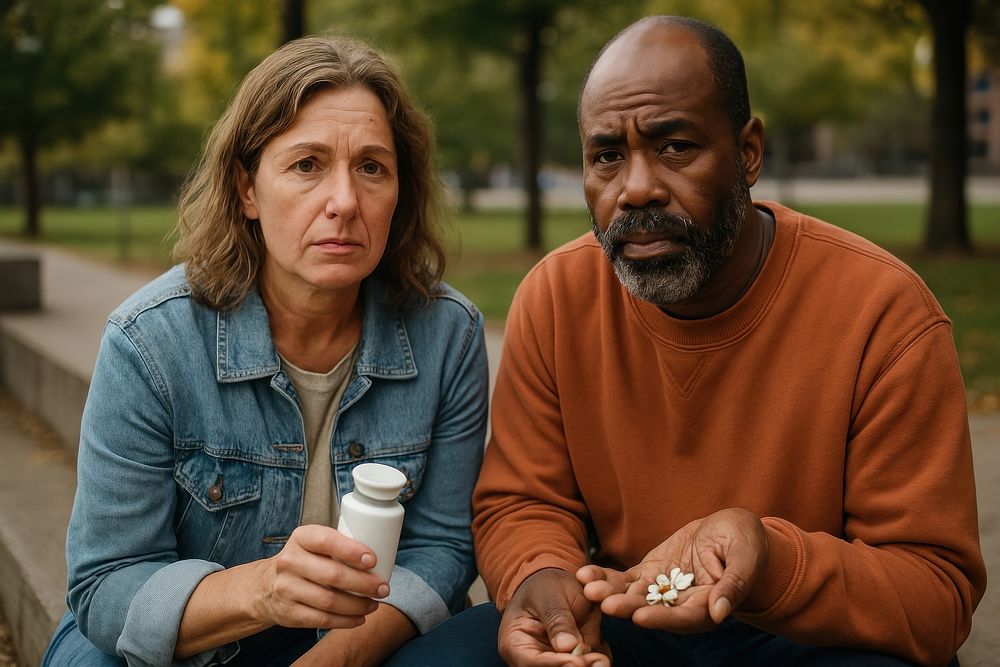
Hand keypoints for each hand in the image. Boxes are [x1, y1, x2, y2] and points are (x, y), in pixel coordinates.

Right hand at [256, 524, 387, 628]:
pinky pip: (322, 620)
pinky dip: (345, 621)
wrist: (266, 586)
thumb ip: (338, 543)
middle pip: (332, 575)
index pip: (327, 541)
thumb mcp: (313, 543)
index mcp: (301, 538)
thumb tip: (382, 553)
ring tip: (374, 604)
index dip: (352, 551)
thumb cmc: (304, 560)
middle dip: (363, 584)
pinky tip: (359, 618)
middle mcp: (290, 561)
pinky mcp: (288, 612)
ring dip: (358, 605)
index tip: (373, 560)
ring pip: (329, 601)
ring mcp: (286, 588)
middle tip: (383, 588)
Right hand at [499, 568, 608, 666]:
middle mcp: (534, 657)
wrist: (554, 582)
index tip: (577, 661)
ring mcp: (555, 659)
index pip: (532, 661)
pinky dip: (598, 659)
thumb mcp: (548, 595)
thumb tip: (568, 647)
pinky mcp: (575, 658)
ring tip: (602, 659)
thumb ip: (557, 620)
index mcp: (515, 643)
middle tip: (597, 661)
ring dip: (590, 666)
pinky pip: (588, 664)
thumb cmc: (543, 585)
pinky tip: (603, 651)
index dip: (556, 664)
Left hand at [577, 508, 767, 633]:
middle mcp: (683, 605)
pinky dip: (606, 578)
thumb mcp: (746, 556)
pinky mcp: (651, 574)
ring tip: (587, 588)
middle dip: (628, 607)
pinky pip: (626, 579)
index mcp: (709, 606)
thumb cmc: (746, 542)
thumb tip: (719, 612)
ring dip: (610, 593)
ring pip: (634, 595)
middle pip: (653, 609)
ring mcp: (664, 590)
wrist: (732, 531)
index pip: (685, 618)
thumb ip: (733, 584)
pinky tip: (585, 575)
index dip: (663, 618)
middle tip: (605, 604)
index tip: (640, 616)